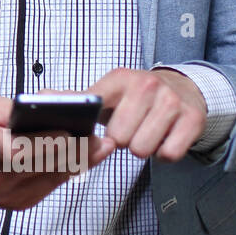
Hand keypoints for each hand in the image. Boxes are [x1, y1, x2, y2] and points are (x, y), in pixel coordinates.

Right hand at [0, 95, 116, 210]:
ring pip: (52, 177)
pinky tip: (84, 158)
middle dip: (74, 151)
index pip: (21, 150)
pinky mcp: (18, 204)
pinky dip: (68, 170)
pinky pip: (50, 186)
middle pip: (43, 165)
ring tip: (100, 146)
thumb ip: (23, 108)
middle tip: (99, 139)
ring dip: (79, 162)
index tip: (74, 132)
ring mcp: (6, 196)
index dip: (49, 142)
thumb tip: (58, 105)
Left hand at [87, 67, 206, 162]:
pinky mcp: (193, 119)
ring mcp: (172, 101)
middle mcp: (147, 85)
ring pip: (142, 149)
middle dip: (121, 141)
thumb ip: (76, 99)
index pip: (93, 107)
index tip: (90, 131)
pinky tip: (164, 138)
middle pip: (118, 139)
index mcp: (119, 79)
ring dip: (142, 148)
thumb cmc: (136, 97)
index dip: (89, 127)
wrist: (184, 87)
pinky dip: (164, 154)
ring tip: (146, 132)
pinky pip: (168, 155)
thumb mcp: (107, 93)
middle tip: (130, 129)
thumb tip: (42, 98)